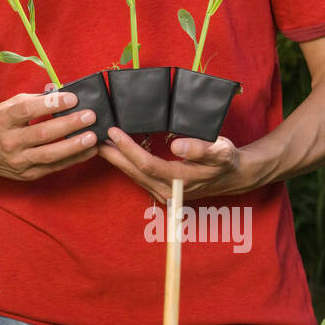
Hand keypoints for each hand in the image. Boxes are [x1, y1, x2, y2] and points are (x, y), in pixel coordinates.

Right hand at [0, 91, 99, 180]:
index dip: (51, 104)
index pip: (28, 111)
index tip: (72, 97)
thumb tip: (58, 93)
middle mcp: (8, 142)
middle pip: (42, 133)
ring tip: (93, 136)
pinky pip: (53, 167)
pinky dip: (73, 159)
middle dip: (69, 124)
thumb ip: (30, 100)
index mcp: (2, 120)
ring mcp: (18, 161)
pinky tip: (89, 150)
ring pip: (50, 154)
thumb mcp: (5, 107)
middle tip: (90, 115)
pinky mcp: (27, 175)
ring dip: (74, 145)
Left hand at [98, 126, 256, 203]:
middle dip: (112, 154)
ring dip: (115, 159)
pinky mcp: (160, 189)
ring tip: (97, 141)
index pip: (146, 164)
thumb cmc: (226, 160)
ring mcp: (162, 193)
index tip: (113, 131)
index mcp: (180, 181)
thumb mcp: (221, 151)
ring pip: (132, 175)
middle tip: (92, 136)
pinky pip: (137, 175)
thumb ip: (200, 149)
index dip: (128, 148)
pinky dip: (124, 162)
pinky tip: (114, 151)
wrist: (232, 176)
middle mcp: (167, 191)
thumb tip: (177, 145)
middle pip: (133, 171)